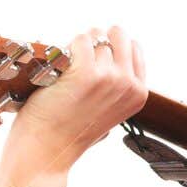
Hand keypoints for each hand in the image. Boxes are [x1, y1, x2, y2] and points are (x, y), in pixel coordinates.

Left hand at [0, 24, 147, 186]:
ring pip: (95, 37)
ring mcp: (109, 78)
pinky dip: (67, 48)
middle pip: (117, 35)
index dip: (110, 48)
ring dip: (78, 46)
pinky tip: (59, 66)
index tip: (94, 61)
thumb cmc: (70, 130)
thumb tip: (109, 47)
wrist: (48, 150)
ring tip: (66, 70)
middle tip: (79, 59)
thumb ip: (117, 84)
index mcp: (139, 94)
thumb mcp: (108, 110)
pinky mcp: (86, 73)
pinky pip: (80, 41)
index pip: (133, 47)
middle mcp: (128, 85)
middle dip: (97, 40)